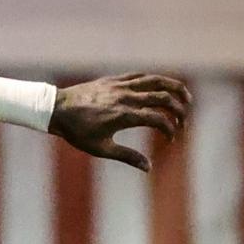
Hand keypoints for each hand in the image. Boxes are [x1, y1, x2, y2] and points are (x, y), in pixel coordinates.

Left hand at [50, 74, 192, 171]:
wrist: (57, 109)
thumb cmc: (77, 132)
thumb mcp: (101, 149)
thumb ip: (127, 157)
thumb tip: (148, 168)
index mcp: (124, 116)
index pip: (158, 120)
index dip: (170, 129)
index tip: (171, 139)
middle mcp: (126, 98)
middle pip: (163, 98)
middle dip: (179, 110)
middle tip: (184, 121)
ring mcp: (121, 86)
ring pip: (157, 81)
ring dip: (175, 88)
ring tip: (186, 97)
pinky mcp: (115, 79)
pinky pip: (141, 76)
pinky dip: (156, 80)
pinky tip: (163, 87)